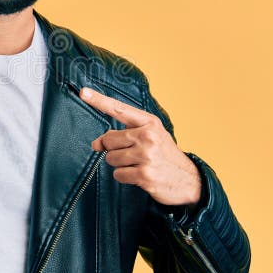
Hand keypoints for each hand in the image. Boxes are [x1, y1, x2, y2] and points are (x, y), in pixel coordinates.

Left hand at [79, 87, 199, 205]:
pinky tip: (140, 176)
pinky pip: (118, 174)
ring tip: (138, 164)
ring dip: (120, 164)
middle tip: (132, 154)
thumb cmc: (164, 156)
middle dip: (114, 149)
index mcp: (150, 123)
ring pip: (111, 158)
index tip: (84, 92)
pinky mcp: (144, 174)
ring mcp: (146, 155)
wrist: (189, 181)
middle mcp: (148, 136)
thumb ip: (123, 135)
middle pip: (109, 140)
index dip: (99, 100)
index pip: (119, 109)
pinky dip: (125, 177)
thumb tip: (95, 144)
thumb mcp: (150, 138)